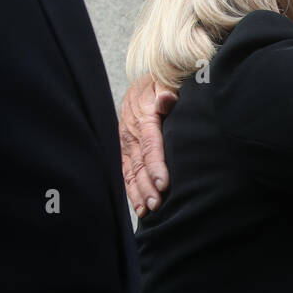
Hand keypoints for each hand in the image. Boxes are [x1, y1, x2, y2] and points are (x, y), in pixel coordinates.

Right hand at [119, 76, 177, 215]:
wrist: (142, 85)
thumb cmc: (159, 84)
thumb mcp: (164, 81)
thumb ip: (166, 91)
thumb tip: (167, 99)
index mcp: (143, 117)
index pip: (150, 145)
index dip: (156, 165)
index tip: (163, 183)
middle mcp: (131, 132)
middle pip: (139, 163)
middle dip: (147, 185)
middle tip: (156, 204)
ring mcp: (126, 143)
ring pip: (131, 171)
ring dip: (139, 192)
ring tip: (147, 211)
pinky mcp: (125, 151)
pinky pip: (126, 172)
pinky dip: (132, 190)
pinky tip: (139, 206)